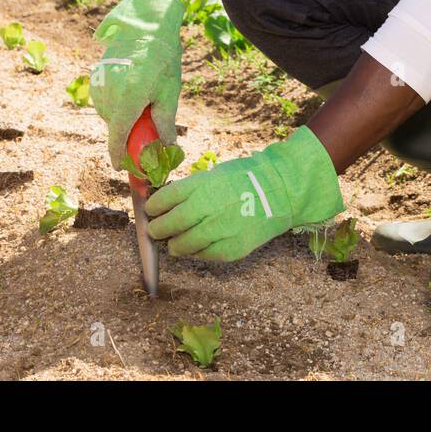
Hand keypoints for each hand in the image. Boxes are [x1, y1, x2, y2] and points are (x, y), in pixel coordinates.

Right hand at [89, 0, 184, 169]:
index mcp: (128, 100)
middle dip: (128, 133)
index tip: (121, 168)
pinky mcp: (96, 77)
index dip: (118, 156)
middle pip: (115, 127)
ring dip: (123, 116)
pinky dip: (117, 103)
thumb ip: (164, 122)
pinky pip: (105, 100)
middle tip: (148, 124)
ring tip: (143, 97)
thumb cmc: (162, 58)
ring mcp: (99, 85)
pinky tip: (132, 88)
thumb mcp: (169, 92)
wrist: (144, 25)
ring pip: (110, 114)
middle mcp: (109, 94)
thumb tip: (167, 147)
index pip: (117, 138)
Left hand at [146, 127, 343, 261]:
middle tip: (156, 230)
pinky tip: (200, 243)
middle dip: (157, 230)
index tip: (152, 211)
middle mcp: (206, 209)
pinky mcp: (229, 250)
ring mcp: (218, 231)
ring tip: (177, 240)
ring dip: (174, 244)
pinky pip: (201, 256)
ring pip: (180, 246)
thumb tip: (163, 205)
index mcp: (200, 186)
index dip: (152, 208)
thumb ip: (189, 190)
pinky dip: (196, 251)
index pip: (162, 200)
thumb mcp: (212, 175)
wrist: (279, 193)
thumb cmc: (243, 180)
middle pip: (166, 226)